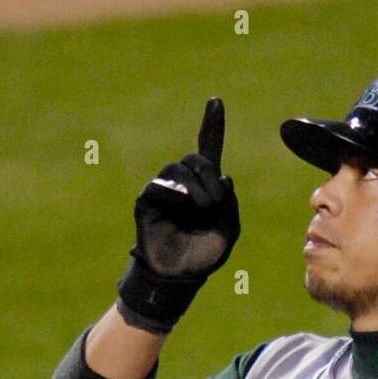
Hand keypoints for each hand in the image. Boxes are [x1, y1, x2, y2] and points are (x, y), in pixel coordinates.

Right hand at [133, 97, 240, 277]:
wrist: (180, 277)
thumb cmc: (204, 254)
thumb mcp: (228, 231)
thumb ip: (231, 206)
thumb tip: (224, 178)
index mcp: (206, 186)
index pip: (208, 149)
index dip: (212, 125)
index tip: (216, 101)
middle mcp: (184, 183)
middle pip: (195, 158)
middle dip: (208, 173)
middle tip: (215, 200)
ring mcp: (164, 190)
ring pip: (177, 168)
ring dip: (194, 184)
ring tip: (203, 206)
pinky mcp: (146, 201)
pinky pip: (158, 186)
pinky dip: (173, 192)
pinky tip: (183, 203)